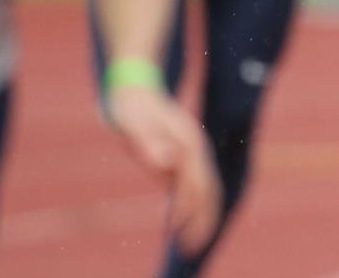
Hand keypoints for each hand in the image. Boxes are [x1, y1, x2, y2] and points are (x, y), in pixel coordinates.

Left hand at [106, 84, 221, 256]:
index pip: (195, 185)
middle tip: (192, 248)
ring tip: (190, 242)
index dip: (188, 212)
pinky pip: (192, 186)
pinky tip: (178, 221)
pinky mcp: (181, 157)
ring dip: (201, 216)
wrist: (134, 89)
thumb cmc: (130, 107)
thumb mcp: (132, 123)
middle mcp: (195, 150)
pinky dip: (191, 205)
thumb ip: (148, 142)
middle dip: (203, 221)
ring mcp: (190, 154)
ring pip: (205, 190)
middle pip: (208, 191)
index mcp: (188, 144)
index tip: (177, 234)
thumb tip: (166, 162)